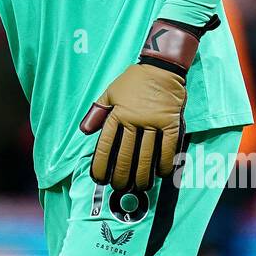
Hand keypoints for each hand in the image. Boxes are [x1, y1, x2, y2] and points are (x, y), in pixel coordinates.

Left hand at [80, 18, 212, 189]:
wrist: (161, 68)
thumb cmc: (134, 81)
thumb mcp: (110, 92)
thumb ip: (97, 112)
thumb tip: (85, 131)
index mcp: (117, 113)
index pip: (106, 144)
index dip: (101, 163)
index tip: (99, 177)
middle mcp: (134, 120)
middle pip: (126, 154)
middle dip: (121, 174)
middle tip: (119, 187)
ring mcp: (153, 122)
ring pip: (147, 155)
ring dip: (142, 174)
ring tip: (139, 187)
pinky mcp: (171, 122)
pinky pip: (168, 147)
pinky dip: (164, 163)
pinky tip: (160, 174)